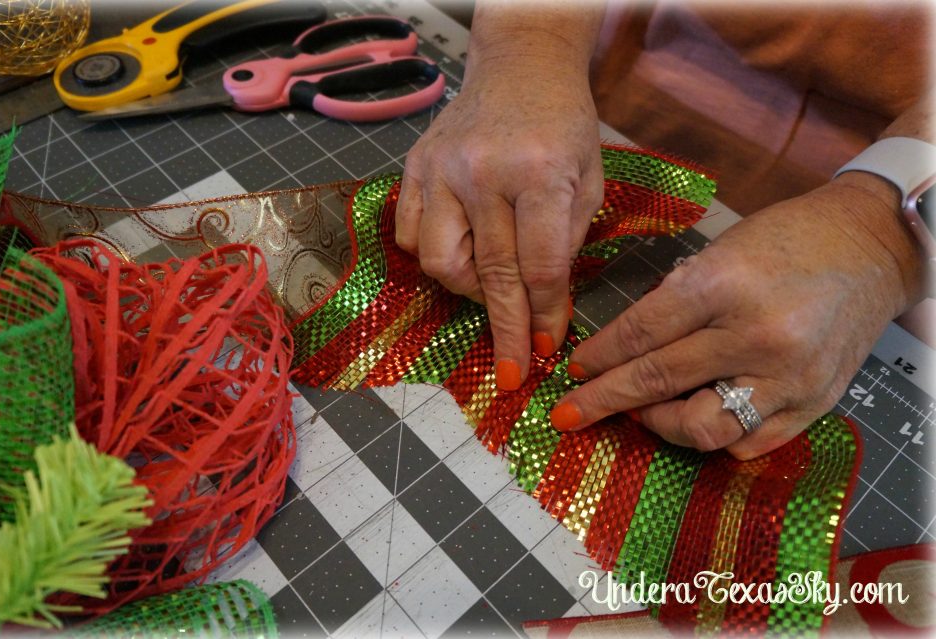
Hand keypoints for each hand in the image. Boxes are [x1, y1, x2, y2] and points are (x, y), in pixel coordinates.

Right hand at [395, 57, 602, 390]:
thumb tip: (545, 310)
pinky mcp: (414, 167)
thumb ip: (566, 244)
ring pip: (436, 260)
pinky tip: (461, 252)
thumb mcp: (587, 180)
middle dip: (504, 330)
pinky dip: (431, 256)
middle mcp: (482, 172)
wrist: (520, 66)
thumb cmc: (563, 125)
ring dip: (466, 290)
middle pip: (490, 273)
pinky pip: (408, 235)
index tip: (545, 347)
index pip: (539, 266)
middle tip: (511, 373)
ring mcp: (440, 169)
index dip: (544, 314)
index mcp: (537, 172)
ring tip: (491, 288)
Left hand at [549, 172, 924, 458]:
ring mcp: (788, 376)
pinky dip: (715, 437)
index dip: (599, 358)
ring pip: (702, 429)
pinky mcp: (813, 403)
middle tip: (571, 414)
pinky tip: (698, 416)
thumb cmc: (788, 241)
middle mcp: (756, 336)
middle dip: (604, 401)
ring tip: (643, 411)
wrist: (869, 248)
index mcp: (725, 285)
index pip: (641, 332)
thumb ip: (674, 300)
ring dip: (658, 425)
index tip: (574, 372)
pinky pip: (748, 444)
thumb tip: (621, 347)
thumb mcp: (719, 251)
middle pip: (659, 381)